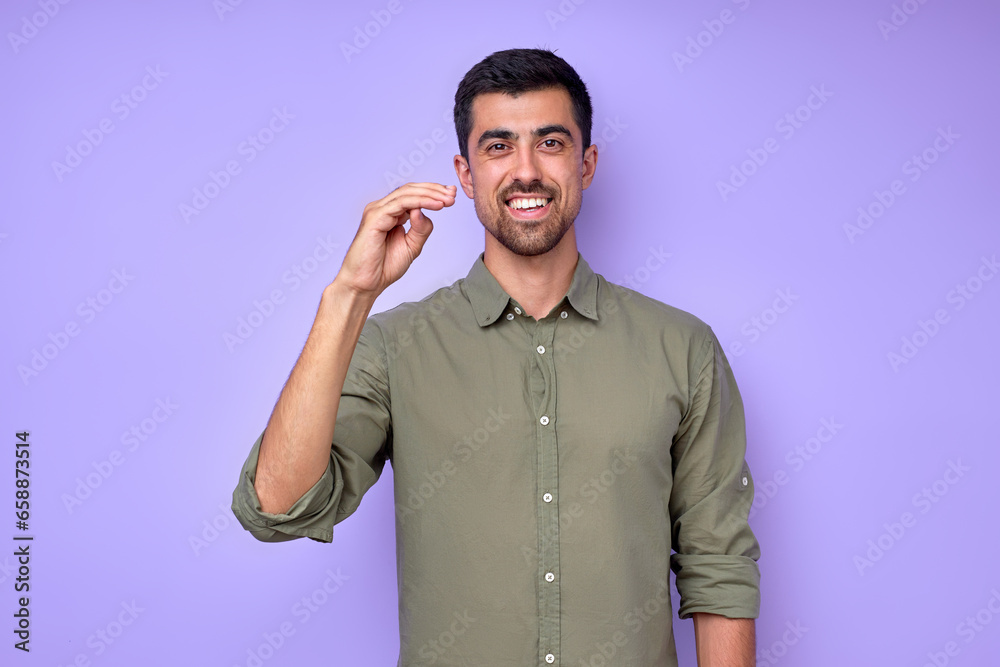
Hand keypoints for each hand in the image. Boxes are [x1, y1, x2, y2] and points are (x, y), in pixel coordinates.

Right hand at [336, 182, 456, 297]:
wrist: (366, 284)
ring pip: (406, 193)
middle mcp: (382, 208)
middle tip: (453, 194)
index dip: (433, 192)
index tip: (452, 196)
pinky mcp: (375, 218)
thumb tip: (424, 211)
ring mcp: (377, 211)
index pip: (412, 195)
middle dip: (434, 190)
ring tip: (447, 200)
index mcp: (390, 214)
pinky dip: (421, 202)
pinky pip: (401, 203)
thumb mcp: (412, 246)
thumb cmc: (383, 267)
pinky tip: (436, 205)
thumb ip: (421, 228)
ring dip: (430, 194)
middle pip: (410, 189)